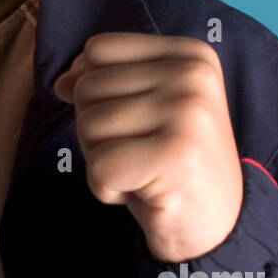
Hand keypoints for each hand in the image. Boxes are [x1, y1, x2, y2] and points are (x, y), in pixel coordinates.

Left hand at [53, 33, 243, 262]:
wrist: (216, 226)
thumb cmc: (169, 166)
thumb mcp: (140, 111)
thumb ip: (104, 83)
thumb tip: (61, 82)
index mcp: (189, 54)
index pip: (98, 50)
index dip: (97, 92)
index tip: (137, 122)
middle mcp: (193, 74)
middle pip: (88, 87)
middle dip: (98, 131)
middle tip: (140, 154)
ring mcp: (188, 112)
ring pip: (88, 125)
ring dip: (102, 160)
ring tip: (143, 171)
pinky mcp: (175, 155)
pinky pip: (99, 168)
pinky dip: (107, 190)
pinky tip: (143, 192)